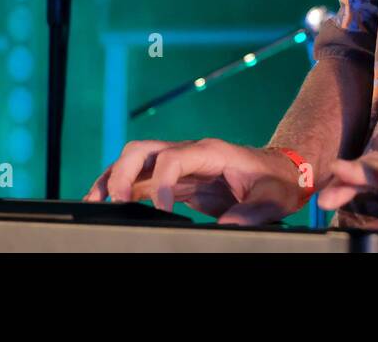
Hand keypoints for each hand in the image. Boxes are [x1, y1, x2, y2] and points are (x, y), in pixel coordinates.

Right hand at [83, 138, 308, 224]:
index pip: (175, 157)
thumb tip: (224, 227)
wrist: (283, 172)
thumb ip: (249, 213)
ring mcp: (181, 165)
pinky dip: (121, 189)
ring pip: (136, 162)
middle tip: (117, 202)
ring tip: (95, 203)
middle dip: (124, 172)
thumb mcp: (272, 199)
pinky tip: (106, 204)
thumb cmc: (278, 182)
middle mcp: (191, 153)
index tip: (162, 211)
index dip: (162, 183)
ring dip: (113, 178)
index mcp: (212, 152)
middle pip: (145, 150)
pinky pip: (142, 180)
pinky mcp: (177, 180)